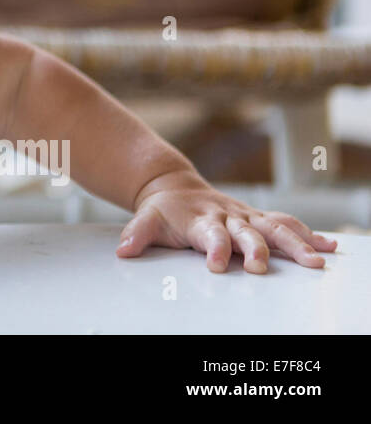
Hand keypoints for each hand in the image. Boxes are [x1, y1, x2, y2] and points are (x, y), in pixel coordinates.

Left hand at [116, 170, 336, 273]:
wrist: (173, 186)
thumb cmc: (163, 210)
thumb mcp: (145, 219)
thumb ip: (136, 234)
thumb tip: (123, 250)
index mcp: (201, 220)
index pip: (210, 235)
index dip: (215, 248)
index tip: (217, 265)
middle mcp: (228, 217)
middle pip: (247, 234)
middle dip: (257, 250)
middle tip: (262, 267)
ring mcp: (245, 217)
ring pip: (274, 228)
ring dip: (295, 244)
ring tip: (316, 260)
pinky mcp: (258, 218)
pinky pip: (286, 223)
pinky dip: (308, 233)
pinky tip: (329, 246)